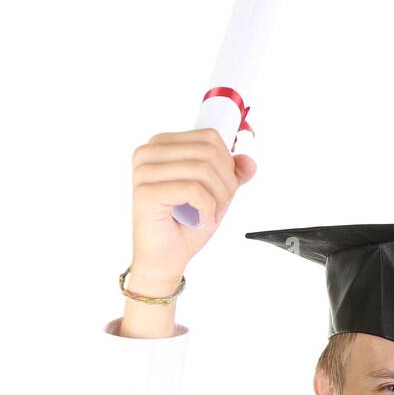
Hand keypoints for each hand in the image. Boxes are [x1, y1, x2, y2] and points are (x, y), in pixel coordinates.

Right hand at [130, 127, 256, 289]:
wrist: (165, 257)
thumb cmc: (185, 226)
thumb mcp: (215, 195)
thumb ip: (231, 175)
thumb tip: (249, 161)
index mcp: (162, 145)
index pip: (210, 137)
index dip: (228, 166)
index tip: (224, 190)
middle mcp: (148, 152)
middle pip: (209, 152)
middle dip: (226, 184)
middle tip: (220, 206)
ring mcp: (144, 170)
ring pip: (203, 169)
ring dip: (218, 199)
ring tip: (210, 215)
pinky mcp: (146, 191)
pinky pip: (193, 190)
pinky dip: (208, 209)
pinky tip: (202, 220)